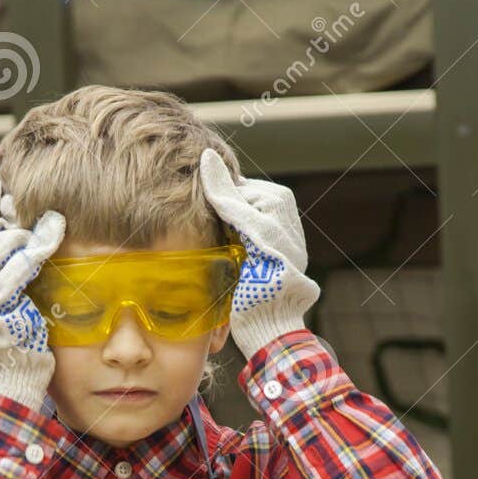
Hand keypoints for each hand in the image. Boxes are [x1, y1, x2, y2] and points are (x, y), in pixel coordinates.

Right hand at [0, 179, 65, 408]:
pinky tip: (44, 249)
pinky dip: (28, 257)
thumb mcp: (4, 303)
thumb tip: (14, 222)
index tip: (6, 215)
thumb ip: (3, 271)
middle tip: (25, 228)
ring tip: (33, 240)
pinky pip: (10, 277)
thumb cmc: (18, 342)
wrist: (18, 385)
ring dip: (12, 240)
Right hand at [197, 148, 319, 354]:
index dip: (211, 201)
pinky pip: (234, 239)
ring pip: (230, 222)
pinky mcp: (264, 253)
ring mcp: (271, 232)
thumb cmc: (264, 277)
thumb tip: (207, 157)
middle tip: (210, 240)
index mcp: (277, 198)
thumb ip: (226, 195)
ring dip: (218, 234)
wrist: (274, 322)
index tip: (199, 219)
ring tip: (219, 253)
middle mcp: (278, 210)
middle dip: (217, 218)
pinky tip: (224, 260)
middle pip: (231, 203)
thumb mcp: (246, 230)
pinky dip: (225, 247)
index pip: (231, 186)